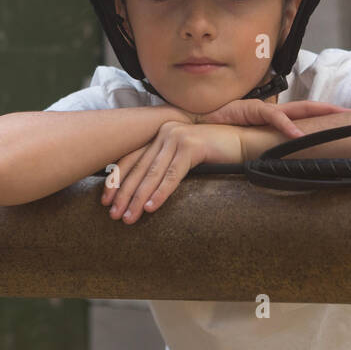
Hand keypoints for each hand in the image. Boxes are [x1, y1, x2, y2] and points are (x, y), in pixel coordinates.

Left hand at [100, 120, 241, 224]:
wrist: (244, 143)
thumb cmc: (215, 154)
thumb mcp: (183, 159)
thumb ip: (164, 166)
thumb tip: (141, 192)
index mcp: (160, 134)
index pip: (132, 157)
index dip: (117, 179)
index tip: (106, 200)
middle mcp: (165, 132)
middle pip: (138, 167)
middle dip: (124, 193)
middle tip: (113, 215)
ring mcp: (178, 136)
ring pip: (152, 173)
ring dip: (138, 198)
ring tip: (128, 217)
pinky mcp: (192, 145)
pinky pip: (173, 174)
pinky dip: (160, 193)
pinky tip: (151, 208)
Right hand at [191, 98, 350, 139]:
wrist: (190, 121)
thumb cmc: (214, 133)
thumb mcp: (242, 143)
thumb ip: (258, 151)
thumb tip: (273, 168)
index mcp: (270, 119)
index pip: (301, 117)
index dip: (321, 119)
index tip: (343, 124)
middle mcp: (269, 111)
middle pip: (307, 109)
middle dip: (330, 112)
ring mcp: (260, 108)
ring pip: (295, 109)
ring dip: (317, 115)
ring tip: (337, 124)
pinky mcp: (248, 108)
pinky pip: (270, 115)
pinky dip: (285, 125)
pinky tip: (297, 135)